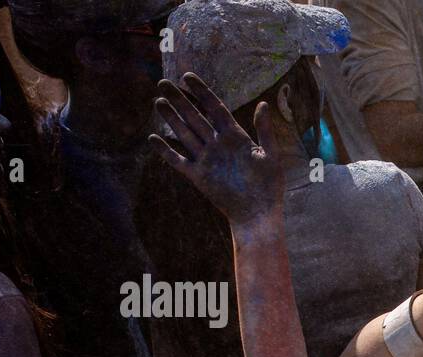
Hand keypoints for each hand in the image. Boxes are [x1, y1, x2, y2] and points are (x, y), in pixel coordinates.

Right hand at [149, 73, 282, 226]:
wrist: (258, 214)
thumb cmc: (269, 187)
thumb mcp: (270, 156)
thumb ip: (265, 130)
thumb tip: (263, 103)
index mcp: (235, 137)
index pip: (214, 108)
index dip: (201, 92)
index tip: (186, 76)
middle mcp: (218, 145)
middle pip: (195, 117)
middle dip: (180, 100)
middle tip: (163, 83)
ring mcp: (206, 160)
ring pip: (185, 134)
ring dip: (172, 118)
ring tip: (158, 101)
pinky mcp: (198, 176)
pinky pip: (178, 160)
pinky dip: (165, 150)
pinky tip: (153, 137)